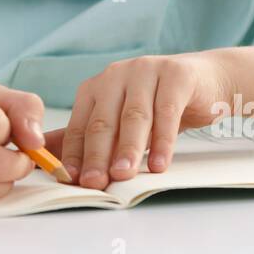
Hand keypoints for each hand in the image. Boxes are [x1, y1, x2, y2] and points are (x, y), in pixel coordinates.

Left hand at [42, 52, 236, 189]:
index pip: (81, 125)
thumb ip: (90, 139)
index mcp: (96, 88)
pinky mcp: (176, 75)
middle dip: (97, 155)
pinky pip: (167, 112)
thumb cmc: (157, 106)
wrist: (204, 81)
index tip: (73, 181)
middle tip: (94, 182)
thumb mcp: (121, 122)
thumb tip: (49, 161)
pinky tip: (158, 164)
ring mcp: (146, 71)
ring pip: (134, 116)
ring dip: (128, 149)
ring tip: (123, 175)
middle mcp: (116, 75)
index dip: (75, 154)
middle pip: (104, 121)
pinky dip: (162, 141)